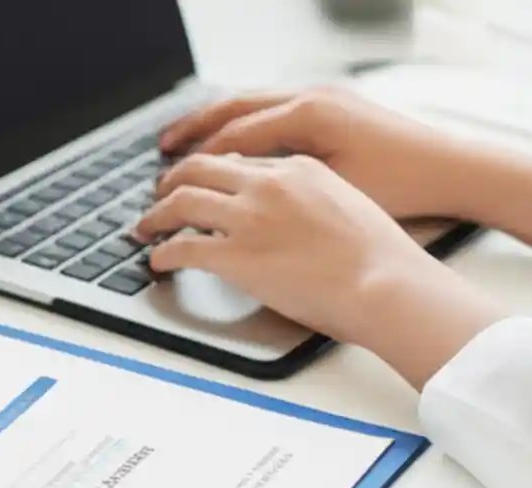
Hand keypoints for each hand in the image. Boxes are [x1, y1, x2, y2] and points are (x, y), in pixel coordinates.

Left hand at [135, 154, 507, 387]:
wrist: (385, 283)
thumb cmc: (378, 256)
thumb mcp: (348, 204)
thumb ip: (311, 198)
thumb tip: (291, 214)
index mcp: (297, 168)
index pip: (238, 160)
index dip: (210, 170)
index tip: (199, 181)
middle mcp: (267, 185)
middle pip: (200, 168)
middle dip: (172, 180)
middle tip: (158, 195)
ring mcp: (248, 218)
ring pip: (181, 202)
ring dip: (155, 215)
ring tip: (145, 227)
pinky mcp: (235, 256)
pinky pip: (182, 248)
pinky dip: (162, 253)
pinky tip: (158, 261)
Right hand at [159, 88, 467, 219]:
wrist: (452, 168)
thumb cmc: (401, 185)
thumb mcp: (331, 190)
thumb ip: (277, 186)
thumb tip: (229, 195)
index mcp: (308, 115)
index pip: (233, 136)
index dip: (195, 162)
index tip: (169, 184)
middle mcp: (311, 98)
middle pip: (234, 108)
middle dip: (193, 130)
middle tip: (161, 150)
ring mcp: (322, 98)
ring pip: (252, 104)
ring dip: (215, 123)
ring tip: (183, 140)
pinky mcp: (332, 108)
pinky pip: (272, 110)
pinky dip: (243, 124)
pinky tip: (230, 144)